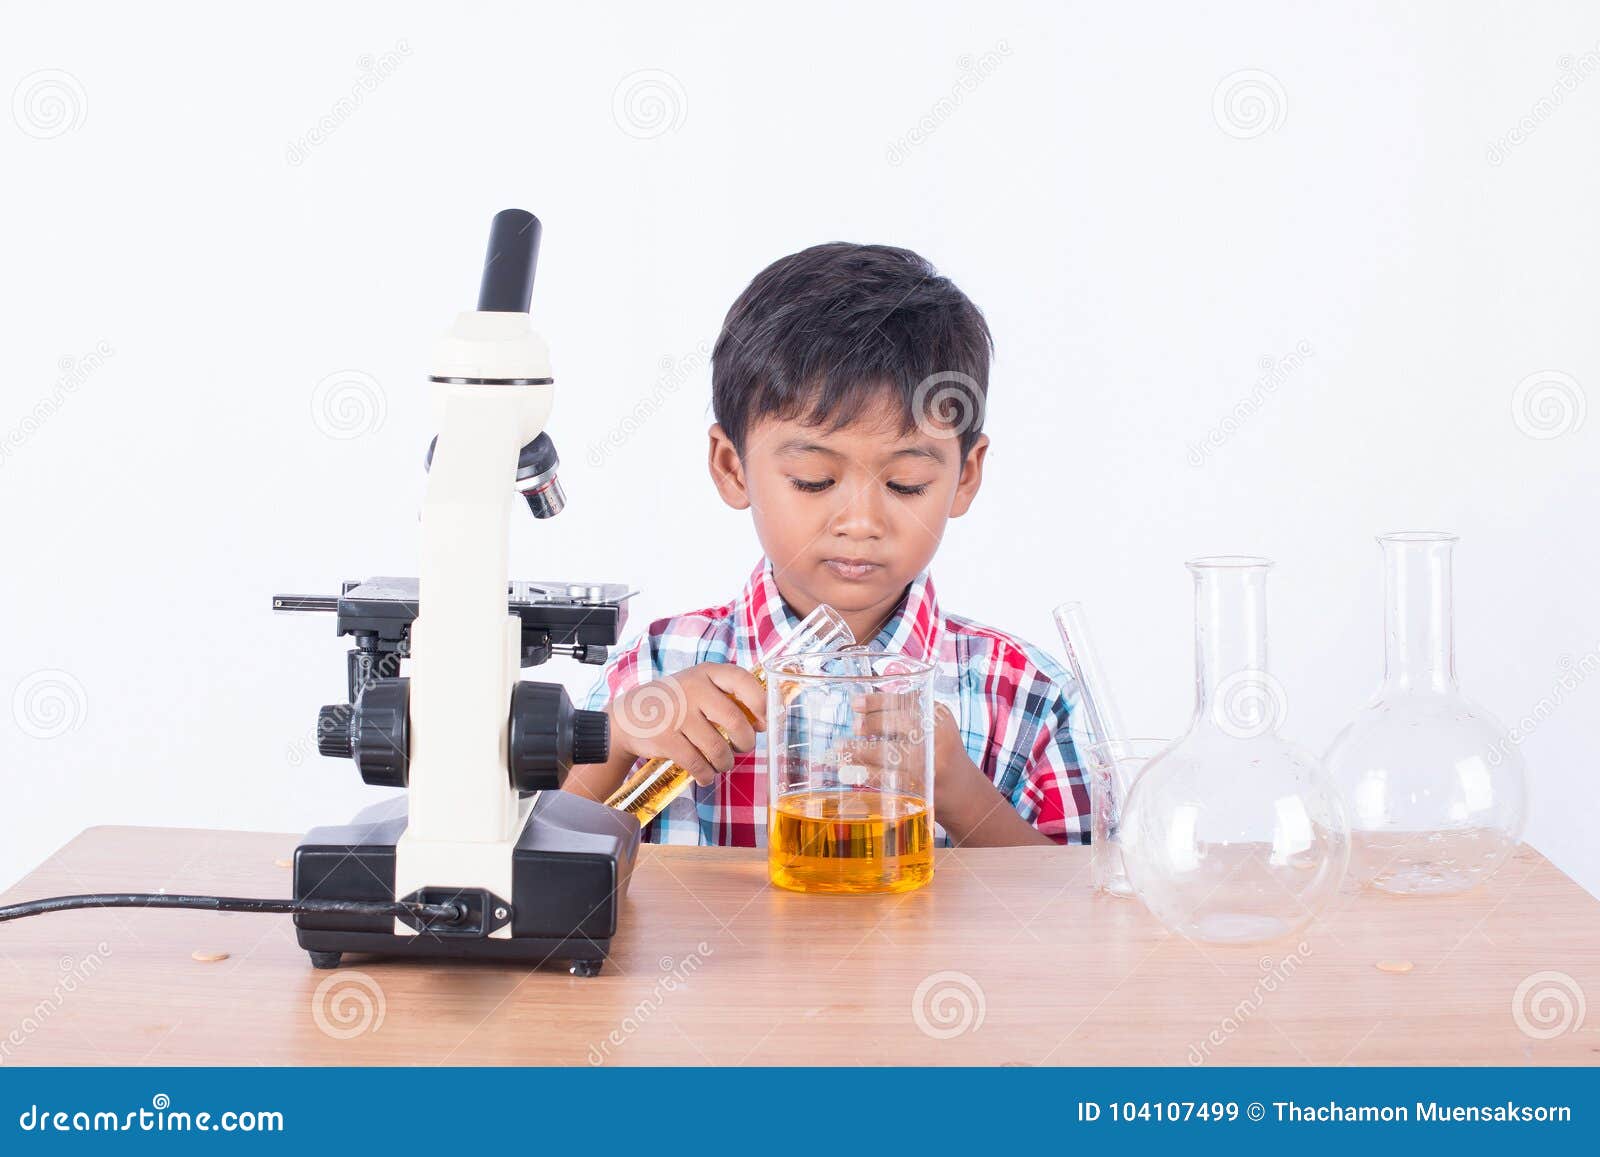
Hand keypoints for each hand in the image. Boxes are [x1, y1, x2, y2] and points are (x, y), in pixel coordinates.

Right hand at [610, 663, 766, 785]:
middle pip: (735, 720)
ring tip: (723, 764)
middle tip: (742, 747)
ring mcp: (677, 714)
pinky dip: (706, 775)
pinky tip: (706, 775)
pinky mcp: (665, 738)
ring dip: (725, 763)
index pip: (741, 680)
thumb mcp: (697, 687)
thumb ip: (727, 697)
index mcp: (705, 673)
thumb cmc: (673, 703)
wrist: (627, 717)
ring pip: (718, 748)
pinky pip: (697, 763)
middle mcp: (692, 689)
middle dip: (745, 742)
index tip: (763, 721)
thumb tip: (761, 723)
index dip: (760, 702)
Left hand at [841, 696, 962, 789]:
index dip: (877, 701)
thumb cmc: (938, 754)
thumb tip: (861, 710)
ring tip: (841, 748)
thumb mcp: (931, 728)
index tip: (855, 703)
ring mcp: (931, 764)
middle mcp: (938, 737)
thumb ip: (904, 716)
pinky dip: (867, 774)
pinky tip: (851, 771)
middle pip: (901, 724)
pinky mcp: (923, 788)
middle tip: (854, 727)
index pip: (906, 701)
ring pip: (891, 753)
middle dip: (873, 723)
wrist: (965, 794)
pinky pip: (890, 779)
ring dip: (861, 750)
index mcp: (939, 716)